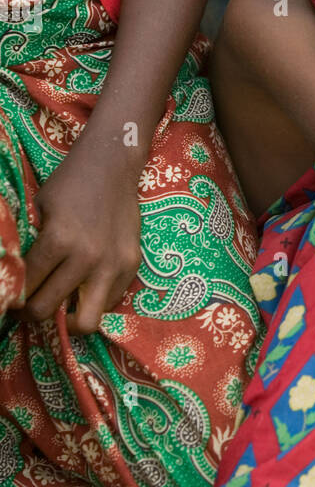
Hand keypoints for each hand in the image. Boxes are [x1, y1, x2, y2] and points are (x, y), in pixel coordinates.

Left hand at [19, 139, 142, 334]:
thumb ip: (30, 245)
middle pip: (47, 310)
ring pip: (86, 321)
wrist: (112, 165)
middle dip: (30, 312)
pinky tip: (84, 286)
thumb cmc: (69, 183)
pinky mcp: (131, 265)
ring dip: (67, 319)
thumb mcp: (38, 209)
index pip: (26, 286)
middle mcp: (87, 258)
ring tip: (60, 306)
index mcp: (58, 240)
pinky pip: (109, 302)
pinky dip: (93, 301)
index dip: (12, 297)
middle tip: (27, 306)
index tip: (10, 299)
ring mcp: (113, 264)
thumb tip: (14, 276)